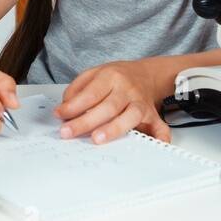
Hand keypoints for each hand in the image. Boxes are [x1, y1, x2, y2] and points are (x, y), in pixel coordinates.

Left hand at [53, 60, 170, 144]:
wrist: (145, 74)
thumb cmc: (116, 78)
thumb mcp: (93, 74)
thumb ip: (77, 89)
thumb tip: (65, 110)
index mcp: (111, 76)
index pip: (90, 93)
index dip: (74, 106)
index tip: (60, 116)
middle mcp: (128, 90)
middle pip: (107, 107)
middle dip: (86, 121)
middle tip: (68, 132)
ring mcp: (142, 104)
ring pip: (129, 116)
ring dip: (114, 128)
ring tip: (97, 139)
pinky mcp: (153, 116)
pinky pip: (160, 128)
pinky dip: (160, 137)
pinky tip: (155, 146)